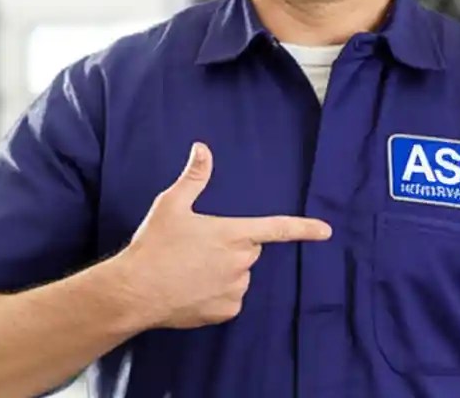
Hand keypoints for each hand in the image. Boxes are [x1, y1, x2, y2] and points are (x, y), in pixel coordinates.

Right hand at [112, 142, 331, 329]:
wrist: (134, 292)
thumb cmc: (154, 246)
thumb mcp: (171, 205)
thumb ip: (193, 177)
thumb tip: (202, 148)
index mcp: (234, 234)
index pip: (278, 228)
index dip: (304, 229)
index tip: (326, 230)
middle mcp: (241, 262)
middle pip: (250, 250)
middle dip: (233, 248)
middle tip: (200, 249)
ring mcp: (235, 288)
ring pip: (239, 276)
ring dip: (224, 272)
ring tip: (190, 270)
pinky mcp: (226, 311)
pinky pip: (230, 299)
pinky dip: (216, 295)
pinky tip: (192, 290)